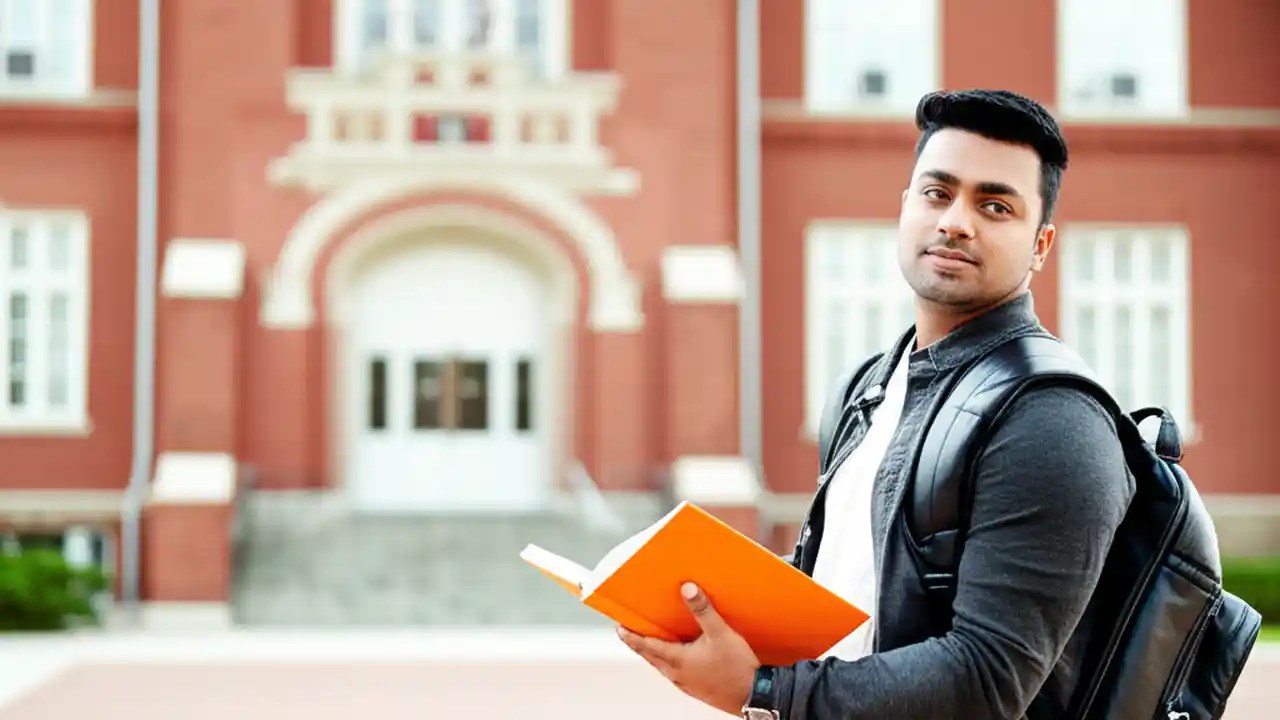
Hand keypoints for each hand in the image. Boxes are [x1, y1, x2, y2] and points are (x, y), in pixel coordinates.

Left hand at [617, 582, 760, 714]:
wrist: (755, 695)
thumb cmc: (738, 667)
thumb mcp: (720, 633)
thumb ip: (703, 610)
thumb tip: (688, 589)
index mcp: (678, 660)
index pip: (646, 646)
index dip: (631, 636)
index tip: (619, 628)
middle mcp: (677, 674)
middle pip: (650, 656)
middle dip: (639, 643)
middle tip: (630, 632)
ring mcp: (686, 683)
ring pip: (662, 666)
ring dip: (654, 653)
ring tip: (652, 640)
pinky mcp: (696, 688)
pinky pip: (675, 672)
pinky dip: (669, 661)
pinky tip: (679, 655)